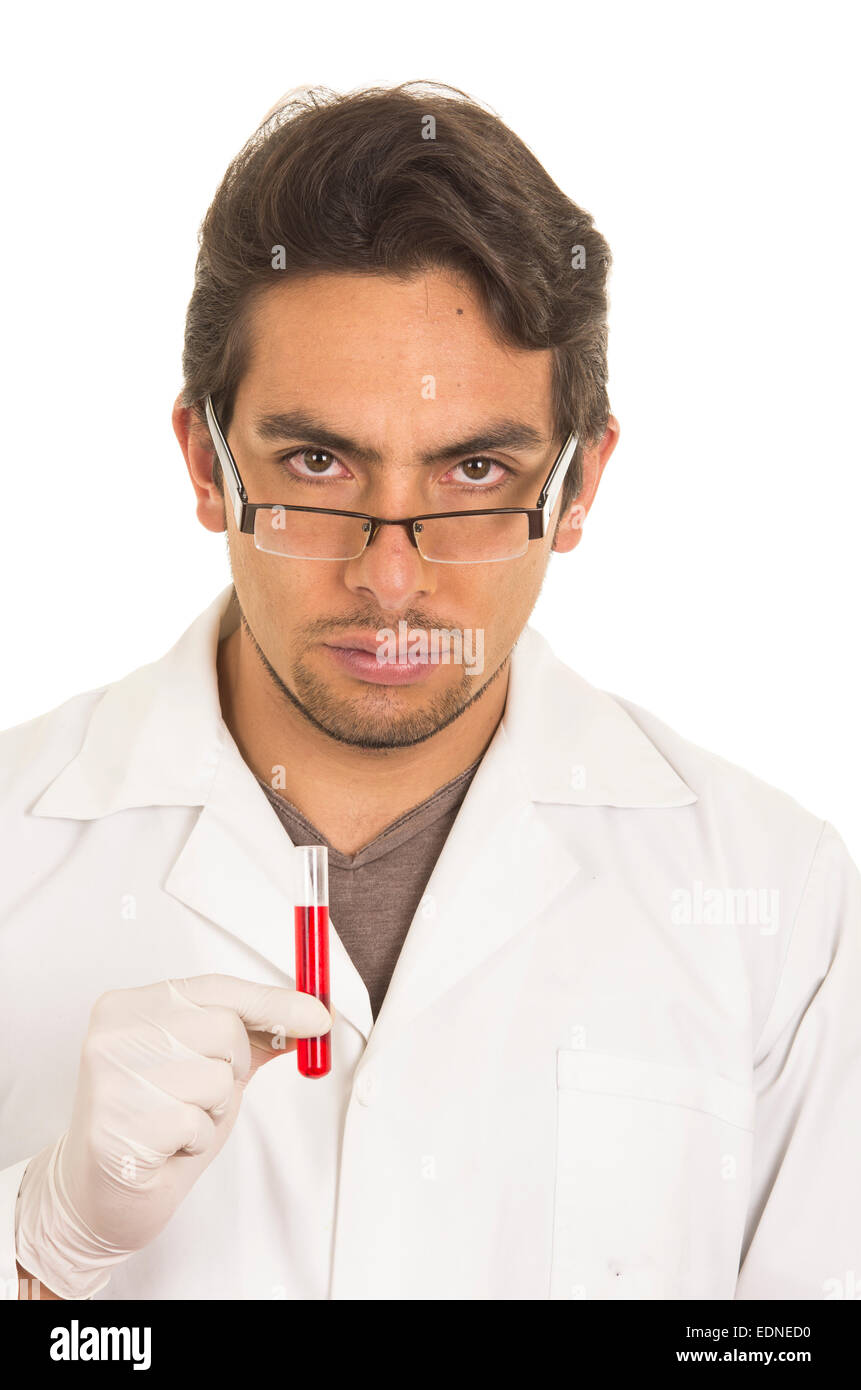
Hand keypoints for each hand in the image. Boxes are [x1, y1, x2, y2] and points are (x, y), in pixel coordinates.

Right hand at [14, 974, 331, 1299]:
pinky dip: (195, 1140)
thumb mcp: (208, 1066)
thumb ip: (252, 1035)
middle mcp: (115, 1032)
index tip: (316, 1018)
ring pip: (216, 1077)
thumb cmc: (156, 1122)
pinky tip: (166, 1146)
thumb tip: (311, 1015)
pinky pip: (197, 1122)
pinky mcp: (119, 1123)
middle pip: (224, 1028)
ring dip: (212, 1109)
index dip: (273, 1003)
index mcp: (133, 1004)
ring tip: (177, 1121)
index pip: (217, 988)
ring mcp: (113, 1076)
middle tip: (200, 1095)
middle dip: (232, 1068)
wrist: (100, 1194)